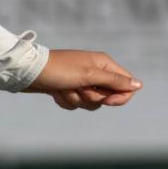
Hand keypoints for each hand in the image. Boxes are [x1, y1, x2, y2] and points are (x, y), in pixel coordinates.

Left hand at [25, 49, 141, 110]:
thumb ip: (114, 81)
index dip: (119, 97)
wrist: (29, 72)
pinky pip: (75, 104)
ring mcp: (82, 81)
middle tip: (78, 87)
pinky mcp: (70, 89)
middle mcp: (96, 72)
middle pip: (107, 97)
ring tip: (64, 88)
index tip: (106, 100)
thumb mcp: (89, 75)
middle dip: (91, 98)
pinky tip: (55, 92)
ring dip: (76, 99)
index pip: (127, 85)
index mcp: (104, 64)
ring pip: (90, 103)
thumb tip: (139, 85)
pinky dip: (65, 100)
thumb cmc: (59, 70)